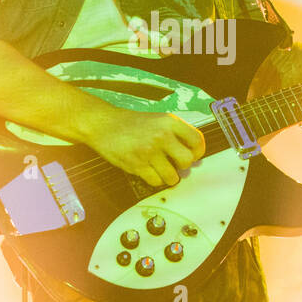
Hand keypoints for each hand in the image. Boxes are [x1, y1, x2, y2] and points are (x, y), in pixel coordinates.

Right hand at [84, 107, 205, 187]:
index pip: (197, 141)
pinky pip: (156, 181)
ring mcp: (149, 151)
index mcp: (169, 122)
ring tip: (162, 169)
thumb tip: (193, 154)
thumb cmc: (132, 124)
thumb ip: (176, 133)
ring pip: (172, 176)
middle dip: (183, 166)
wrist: (104, 125)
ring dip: (169, 176)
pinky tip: (149, 170)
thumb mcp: (158, 119)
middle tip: (175, 163)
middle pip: (187, 160)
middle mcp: (161, 135)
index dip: (197, 152)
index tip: (192, 155)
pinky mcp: (137, 165)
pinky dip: (155, 179)